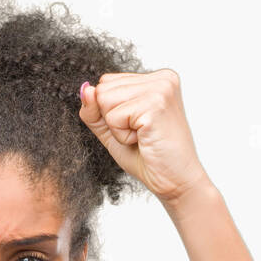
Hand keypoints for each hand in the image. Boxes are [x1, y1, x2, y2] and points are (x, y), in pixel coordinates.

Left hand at [79, 68, 210, 205]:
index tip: (138, 127)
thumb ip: (95, 110)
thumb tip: (85, 89)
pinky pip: (113, 118)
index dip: (112, 112)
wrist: (175, 183)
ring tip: (142, 137)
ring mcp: (160, 88)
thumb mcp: (113, 130)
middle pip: (103, 88)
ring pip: (104, 100)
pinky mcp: (155, 104)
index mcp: (156, 78)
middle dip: (113, 119)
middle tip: (140, 135)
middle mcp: (161, 78)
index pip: (106, 82)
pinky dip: (122, 137)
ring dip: (117, 129)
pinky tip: (144, 141)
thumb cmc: (149, 158)